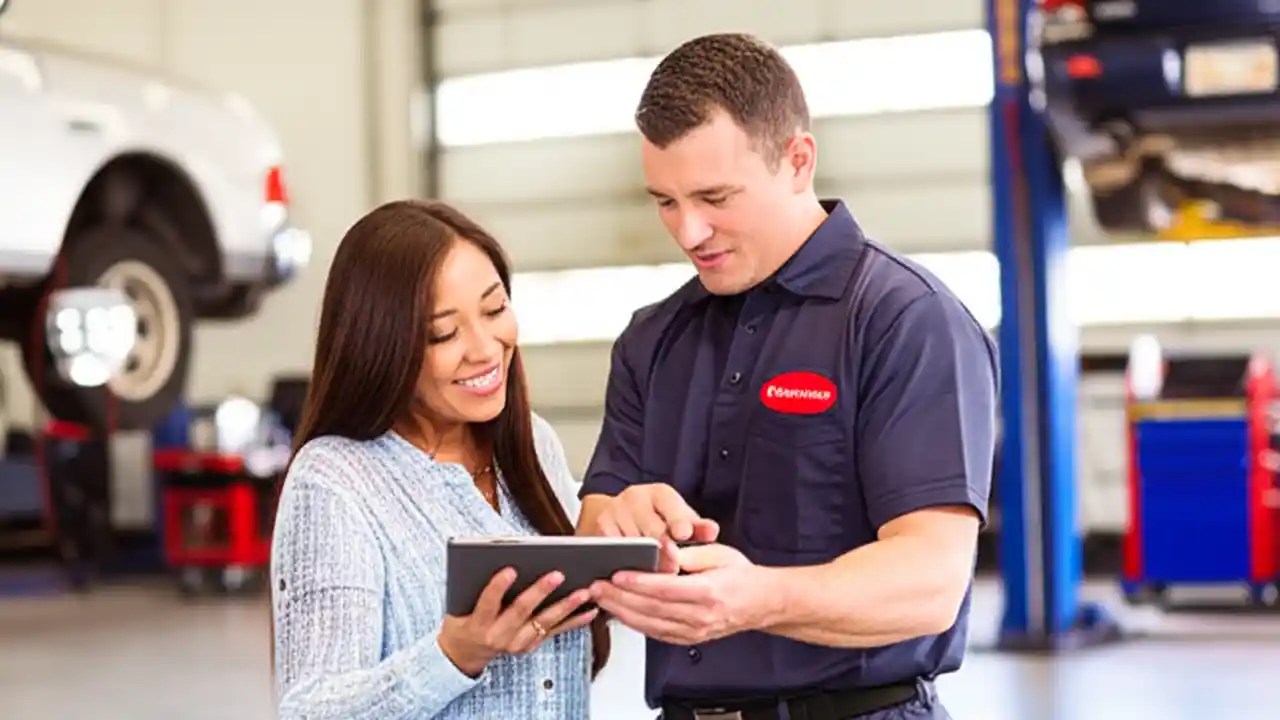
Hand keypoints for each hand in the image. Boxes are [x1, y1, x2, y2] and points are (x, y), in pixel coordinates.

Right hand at [438, 567, 596, 676]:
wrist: (465, 652)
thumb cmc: (464, 618)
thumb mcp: (460, 603)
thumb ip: (477, 585)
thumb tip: (500, 557)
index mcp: (478, 623)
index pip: (487, 603)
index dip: (498, 587)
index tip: (510, 569)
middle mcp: (498, 636)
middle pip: (521, 611)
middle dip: (540, 592)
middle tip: (558, 574)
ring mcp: (517, 643)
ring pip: (544, 622)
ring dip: (566, 606)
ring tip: (584, 591)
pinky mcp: (531, 645)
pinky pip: (555, 631)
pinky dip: (575, 620)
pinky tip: (590, 609)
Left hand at [590, 543, 775, 644]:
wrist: (762, 604)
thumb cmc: (741, 576)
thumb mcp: (718, 554)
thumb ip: (686, 555)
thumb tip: (660, 549)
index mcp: (709, 592)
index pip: (666, 590)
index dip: (639, 583)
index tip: (617, 575)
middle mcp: (700, 617)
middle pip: (652, 609)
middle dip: (620, 598)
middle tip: (597, 585)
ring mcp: (694, 632)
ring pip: (649, 625)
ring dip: (621, 611)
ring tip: (601, 597)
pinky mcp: (688, 639)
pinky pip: (655, 633)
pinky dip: (634, 623)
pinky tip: (619, 611)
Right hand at [596, 483, 718, 569]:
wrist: (627, 515)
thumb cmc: (661, 521)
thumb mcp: (682, 519)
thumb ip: (698, 527)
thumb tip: (711, 531)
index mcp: (659, 493)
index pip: (670, 506)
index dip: (677, 521)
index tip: (683, 534)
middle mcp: (633, 498)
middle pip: (650, 529)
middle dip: (663, 552)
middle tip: (672, 569)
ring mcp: (614, 513)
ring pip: (631, 544)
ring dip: (644, 564)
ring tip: (656, 579)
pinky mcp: (599, 530)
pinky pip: (612, 552)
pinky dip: (624, 567)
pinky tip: (635, 579)